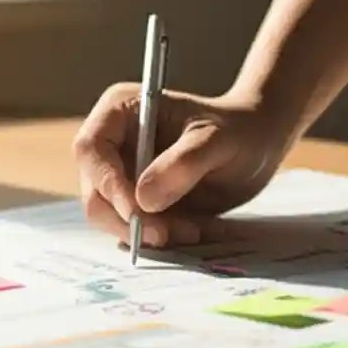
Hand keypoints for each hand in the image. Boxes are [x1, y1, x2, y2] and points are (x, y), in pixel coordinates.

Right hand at [73, 83, 294, 247]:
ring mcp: (120, 174)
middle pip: (94, 190)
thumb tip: (143, 199)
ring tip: (191, 229)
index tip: (135, 212)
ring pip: (110, 216)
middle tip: (165, 234)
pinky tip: (190, 229)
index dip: (106, 182)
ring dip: (145, 231)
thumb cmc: (238, 131)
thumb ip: (183, 163)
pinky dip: (157, 236)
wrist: (256, 146)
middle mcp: (111, 143)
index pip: (91, 149)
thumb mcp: (218, 140)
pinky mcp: (134, 201)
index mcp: (120, 111)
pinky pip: (132, 228)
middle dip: (127, 217)